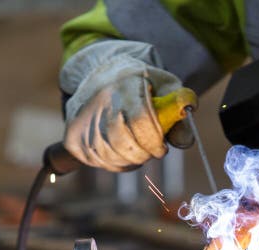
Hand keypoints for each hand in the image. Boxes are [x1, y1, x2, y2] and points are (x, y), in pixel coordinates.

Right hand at [63, 54, 193, 171]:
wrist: (102, 76)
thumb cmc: (142, 84)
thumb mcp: (167, 87)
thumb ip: (181, 112)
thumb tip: (186, 142)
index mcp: (125, 82)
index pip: (140, 121)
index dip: (154, 141)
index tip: (162, 147)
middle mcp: (98, 100)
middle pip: (125, 143)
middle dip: (145, 152)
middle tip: (152, 148)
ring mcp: (82, 120)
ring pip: (113, 156)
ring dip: (133, 159)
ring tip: (138, 146)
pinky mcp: (72, 138)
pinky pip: (101, 162)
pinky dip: (118, 163)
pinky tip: (123, 150)